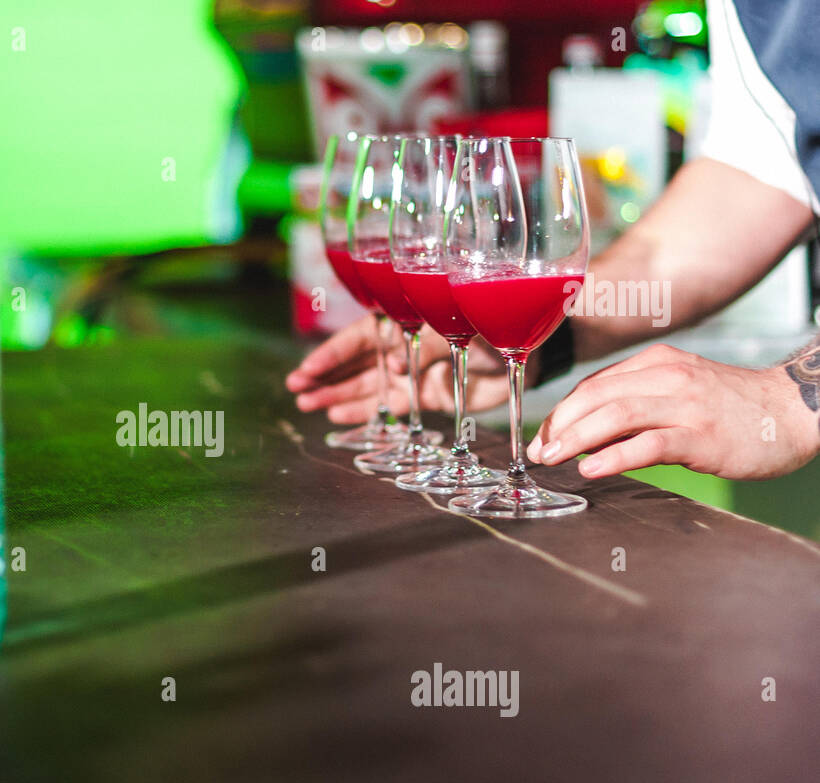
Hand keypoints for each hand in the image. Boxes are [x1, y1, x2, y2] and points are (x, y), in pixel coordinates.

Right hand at [286, 317, 514, 421]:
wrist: (532, 349)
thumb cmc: (494, 322)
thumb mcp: (456, 323)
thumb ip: (422, 344)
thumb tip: (390, 368)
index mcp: (405, 319)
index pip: (360, 337)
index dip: (332, 353)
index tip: (307, 368)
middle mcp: (404, 346)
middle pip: (355, 362)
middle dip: (324, 376)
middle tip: (296, 388)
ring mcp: (412, 373)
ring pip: (366, 386)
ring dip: (336, 395)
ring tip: (307, 405)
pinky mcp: (425, 396)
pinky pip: (390, 406)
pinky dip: (364, 412)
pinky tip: (338, 417)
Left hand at [526, 343, 819, 479]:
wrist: (795, 410)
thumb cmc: (732, 407)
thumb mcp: (680, 390)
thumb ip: (636, 405)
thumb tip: (585, 435)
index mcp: (656, 364)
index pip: (593, 386)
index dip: (561, 413)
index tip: (542, 438)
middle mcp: (668, 377)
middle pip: (596, 396)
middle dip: (559, 426)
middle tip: (538, 452)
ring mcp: (686, 404)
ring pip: (615, 415)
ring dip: (576, 438)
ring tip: (552, 458)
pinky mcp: (702, 435)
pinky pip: (648, 443)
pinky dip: (614, 456)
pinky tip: (591, 469)